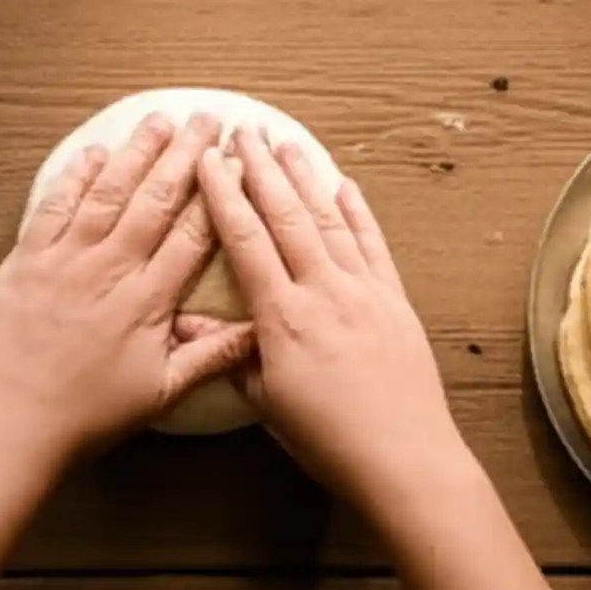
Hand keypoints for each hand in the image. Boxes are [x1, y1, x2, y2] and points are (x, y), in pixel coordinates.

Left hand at [0, 113, 253, 473]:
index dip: (220, 195)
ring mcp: (65, 261)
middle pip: (156, 200)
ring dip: (136, 153)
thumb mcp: (161, 393)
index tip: (238, 163)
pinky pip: (54, 207)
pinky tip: (94, 153)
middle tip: (208, 120)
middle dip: (186, 156)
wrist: (10, 425)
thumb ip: (211, 356)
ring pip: (108, 193)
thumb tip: (260, 332)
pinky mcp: (26, 261)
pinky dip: (76, 177)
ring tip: (160, 121)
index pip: (193, 234)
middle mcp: (109, 270)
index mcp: (147, 302)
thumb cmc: (87, 416)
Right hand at [188, 129, 464, 505]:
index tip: (209, 161)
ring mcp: (363, 292)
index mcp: (283, 319)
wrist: (403, 457)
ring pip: (328, 220)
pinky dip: (357, 212)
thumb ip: (228, 356)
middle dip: (262, 169)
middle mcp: (323, 292)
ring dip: (305, 178)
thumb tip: (187, 323)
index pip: (246, 241)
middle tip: (242, 132)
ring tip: (286, 143)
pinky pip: (373, 245)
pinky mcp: (395, 301)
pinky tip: (344, 185)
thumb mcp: (265, 403)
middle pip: (286, 216)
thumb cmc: (327, 440)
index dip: (224, 195)